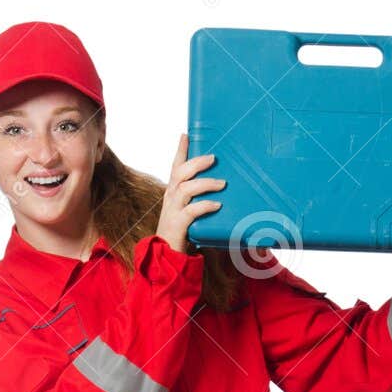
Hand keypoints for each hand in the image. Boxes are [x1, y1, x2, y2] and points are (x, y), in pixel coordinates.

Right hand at [157, 134, 224, 252]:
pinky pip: (191, 211)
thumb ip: (199, 198)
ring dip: (205, 183)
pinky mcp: (177, 225)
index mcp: (173, 192)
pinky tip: (217, 205)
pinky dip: (205, 205)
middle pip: (180, 172)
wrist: (166, 256)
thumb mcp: (189, 210)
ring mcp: (172, 211)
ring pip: (185, 188)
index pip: (175, 167)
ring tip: (222, 184)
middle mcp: (170, 198)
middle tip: (213, 158)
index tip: (186, 134)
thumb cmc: (181, 232)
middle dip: (197, 162)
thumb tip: (225, 186)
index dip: (180, 150)